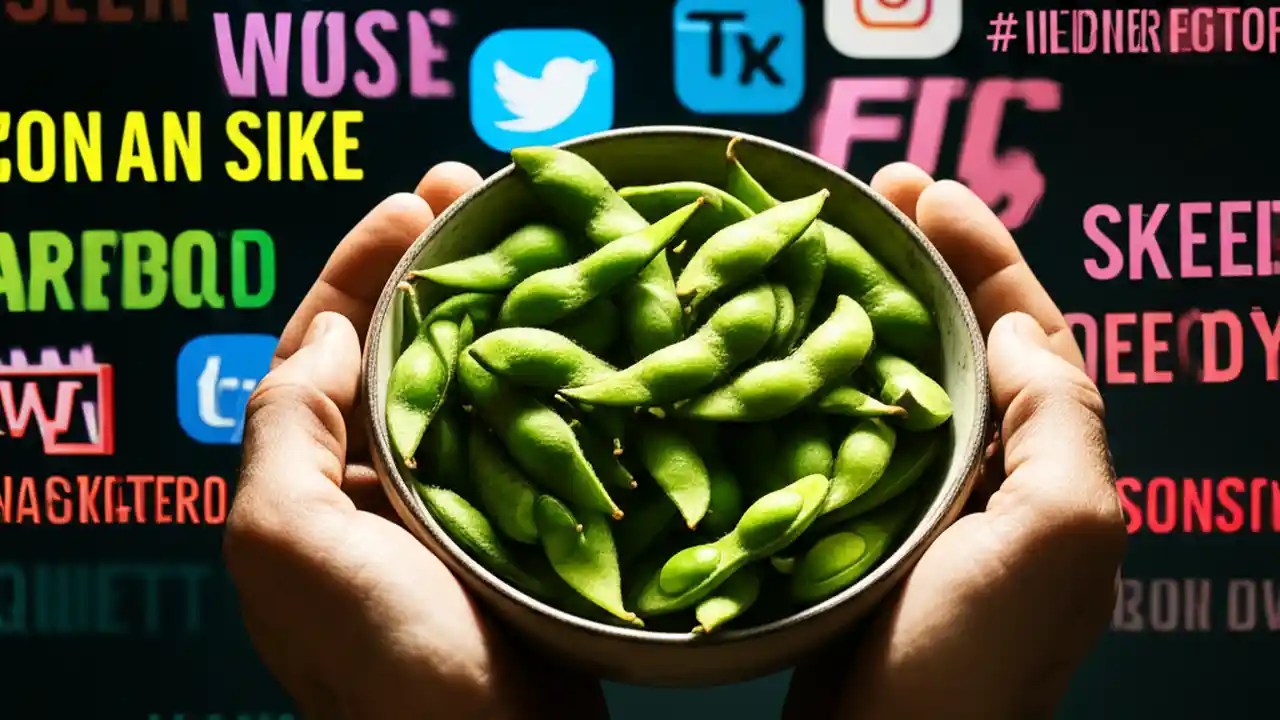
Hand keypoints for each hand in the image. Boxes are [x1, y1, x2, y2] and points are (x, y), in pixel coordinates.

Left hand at [223, 163, 609, 719]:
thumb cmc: (388, 663)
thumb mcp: (289, 541)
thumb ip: (286, 427)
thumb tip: (332, 328)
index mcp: (308, 483)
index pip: (322, 348)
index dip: (362, 267)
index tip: (412, 202)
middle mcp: (375, 488)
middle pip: (401, 350)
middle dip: (433, 268)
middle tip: (480, 194)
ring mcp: (452, 507)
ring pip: (469, 382)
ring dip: (494, 308)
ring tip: (535, 238)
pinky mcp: (522, 526)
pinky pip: (526, 430)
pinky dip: (544, 375)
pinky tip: (576, 331)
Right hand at [785, 165, 1126, 718]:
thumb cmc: (973, 655)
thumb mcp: (1058, 529)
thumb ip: (1057, 417)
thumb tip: (1012, 325)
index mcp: (1052, 464)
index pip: (1028, 330)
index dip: (985, 251)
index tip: (929, 188)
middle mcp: (996, 473)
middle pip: (967, 339)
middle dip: (931, 259)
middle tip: (877, 189)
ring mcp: (927, 498)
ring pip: (908, 376)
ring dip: (878, 303)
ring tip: (834, 242)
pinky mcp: (862, 521)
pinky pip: (853, 425)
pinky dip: (832, 371)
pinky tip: (795, 339)